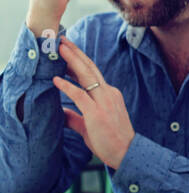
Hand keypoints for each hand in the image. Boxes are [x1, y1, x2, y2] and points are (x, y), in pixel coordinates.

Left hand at [51, 38, 133, 169]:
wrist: (127, 152)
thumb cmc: (110, 140)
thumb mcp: (89, 126)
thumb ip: (74, 117)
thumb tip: (60, 112)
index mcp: (109, 94)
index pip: (92, 74)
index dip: (78, 61)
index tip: (67, 51)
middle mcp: (108, 93)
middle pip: (90, 68)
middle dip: (75, 53)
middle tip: (63, 40)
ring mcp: (104, 102)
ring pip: (87, 76)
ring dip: (72, 61)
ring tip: (61, 49)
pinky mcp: (97, 113)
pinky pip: (80, 95)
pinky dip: (67, 86)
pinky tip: (56, 80)